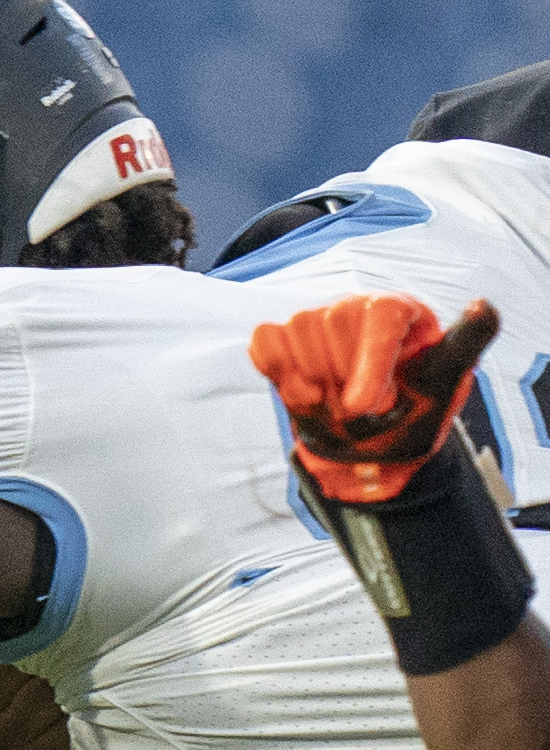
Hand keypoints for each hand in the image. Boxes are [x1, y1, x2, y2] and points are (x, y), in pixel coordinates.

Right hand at [250, 294, 499, 502]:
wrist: (369, 446)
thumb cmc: (412, 411)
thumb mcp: (447, 381)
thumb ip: (466, 343)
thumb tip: (483, 307)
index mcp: (401, 309)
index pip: (381, 315)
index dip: (370, 363)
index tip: (364, 407)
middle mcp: (356, 304)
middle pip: (332, 320)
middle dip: (341, 379)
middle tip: (361, 411)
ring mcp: (316, 318)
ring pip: (297, 331)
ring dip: (311, 382)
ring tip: (334, 402)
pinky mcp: (282, 338)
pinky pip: (266, 342)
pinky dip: (278, 372)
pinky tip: (305, 392)